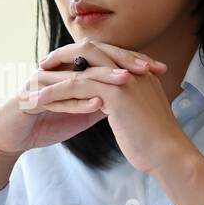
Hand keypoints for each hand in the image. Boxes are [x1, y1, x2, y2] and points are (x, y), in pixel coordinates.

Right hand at [0, 44, 166, 157]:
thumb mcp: (81, 110)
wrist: (11, 136)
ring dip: (103, 78)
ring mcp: (43, 81)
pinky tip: (98, 105)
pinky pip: (59, 98)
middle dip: (120, 61)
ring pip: (77, 75)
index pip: (105, 57)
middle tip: (146, 68)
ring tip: (127, 81)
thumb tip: (133, 97)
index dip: (131, 60)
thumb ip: (104, 100)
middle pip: (93, 56)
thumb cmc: (46, 121)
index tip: (158, 69)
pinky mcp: (31, 98)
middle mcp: (57, 68)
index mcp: (71, 67)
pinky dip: (79, 102)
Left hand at [30, 38, 188, 174]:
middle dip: (65, 54)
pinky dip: (56, 91)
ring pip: (82, 66)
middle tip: (45, 63)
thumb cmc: (155, 143)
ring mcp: (124, 79)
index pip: (105, 53)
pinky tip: (39, 98)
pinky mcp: (115, 93)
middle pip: (92, 49)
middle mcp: (133, 70)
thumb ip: (128, 104)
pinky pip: (77, 86)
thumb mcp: (139, 115)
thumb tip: (116, 108)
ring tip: (35, 78)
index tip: (63, 62)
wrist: (168, 155)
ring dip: (56, 71)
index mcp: (139, 73)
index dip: (83, 56)